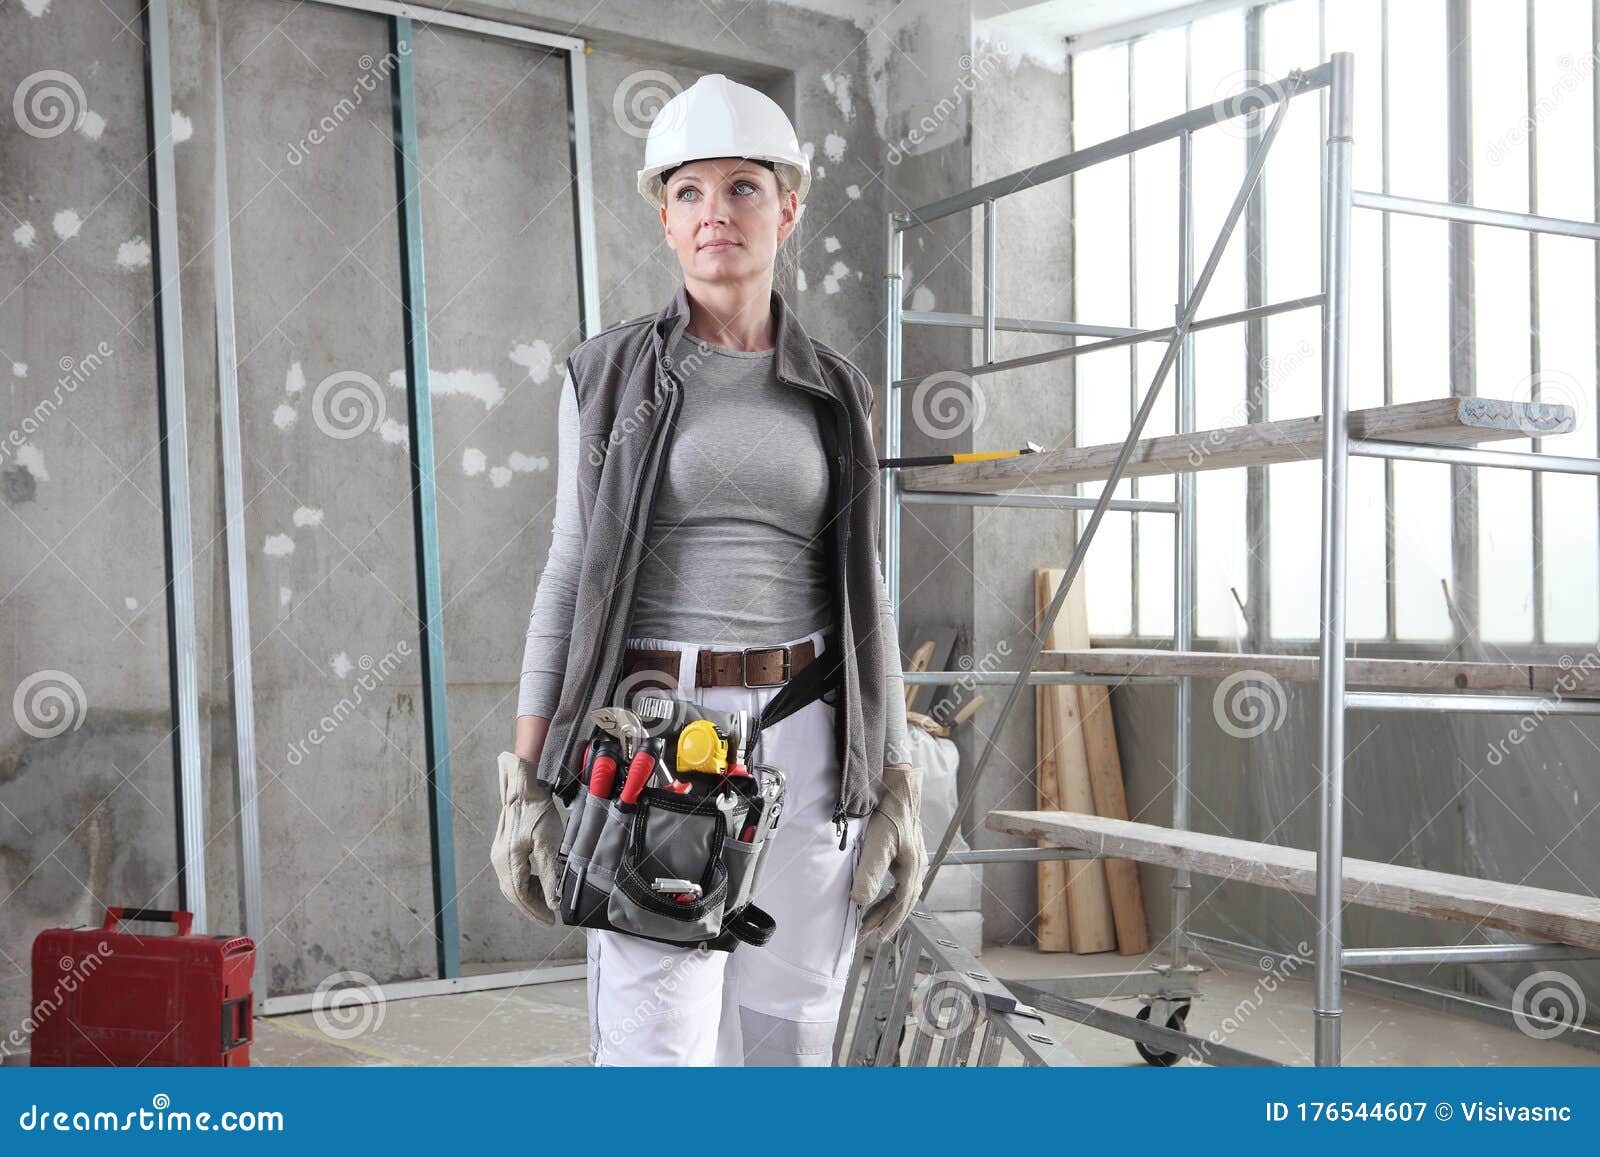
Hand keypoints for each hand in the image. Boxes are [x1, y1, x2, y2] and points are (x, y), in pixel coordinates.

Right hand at [489, 751, 563, 924]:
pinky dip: (526, 882)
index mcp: (508, 860)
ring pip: (512, 885)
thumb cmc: (538, 813)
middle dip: (532, 907)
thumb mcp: (549, 845)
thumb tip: (552, 903)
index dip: (535, 911)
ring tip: (548, 900)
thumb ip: (549, 875)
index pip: (520, 896)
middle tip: (550, 916)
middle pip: (513, 893)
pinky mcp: (503, 849)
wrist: (525, 788)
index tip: (551, 920)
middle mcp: (498, 860)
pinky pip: (513, 874)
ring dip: (529, 895)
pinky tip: (540, 883)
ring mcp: (498, 854)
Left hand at [848, 762, 927, 940]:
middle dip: (887, 918)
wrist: (899, 787)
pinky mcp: (905, 851)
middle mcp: (916, 866)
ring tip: (872, 919)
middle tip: (870, 934)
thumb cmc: (890, 813)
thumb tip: (860, 901)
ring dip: (887, 907)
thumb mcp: (877, 844)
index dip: (889, 921)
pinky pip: (899, 881)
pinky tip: (878, 895)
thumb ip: (869, 874)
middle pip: (903, 901)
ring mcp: (912, 859)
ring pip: (902, 892)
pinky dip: (888, 893)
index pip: (902, 904)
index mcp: (912, 868)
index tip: (878, 936)